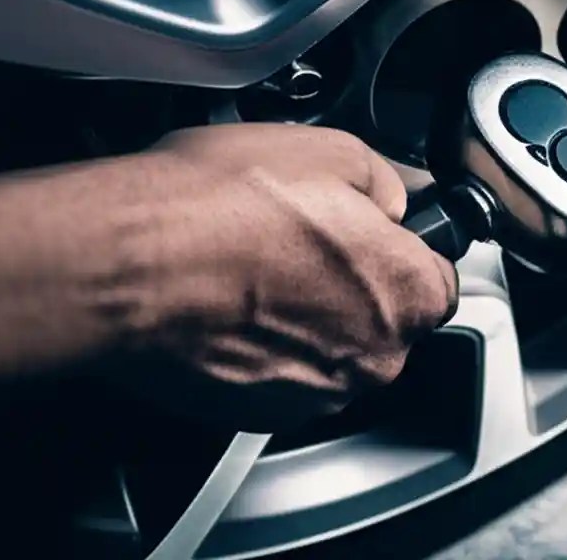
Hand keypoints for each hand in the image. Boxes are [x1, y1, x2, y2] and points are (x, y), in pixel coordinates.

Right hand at [103, 124, 457, 432]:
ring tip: (254, 269)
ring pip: (329, 352)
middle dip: (351, 285)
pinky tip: (227, 303)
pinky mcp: (255, 416)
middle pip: (384, 321)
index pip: (438, 279)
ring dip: (304, 318)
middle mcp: (375, 358)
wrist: (128, 265)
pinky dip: (260, 348)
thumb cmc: (221, 206)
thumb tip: (391, 198)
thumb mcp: (330, 150)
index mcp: (411, 294)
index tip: (372, 234)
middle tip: (299, 241)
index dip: (402, 249)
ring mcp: (314, 395)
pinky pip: (278, 378)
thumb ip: (385, 181)